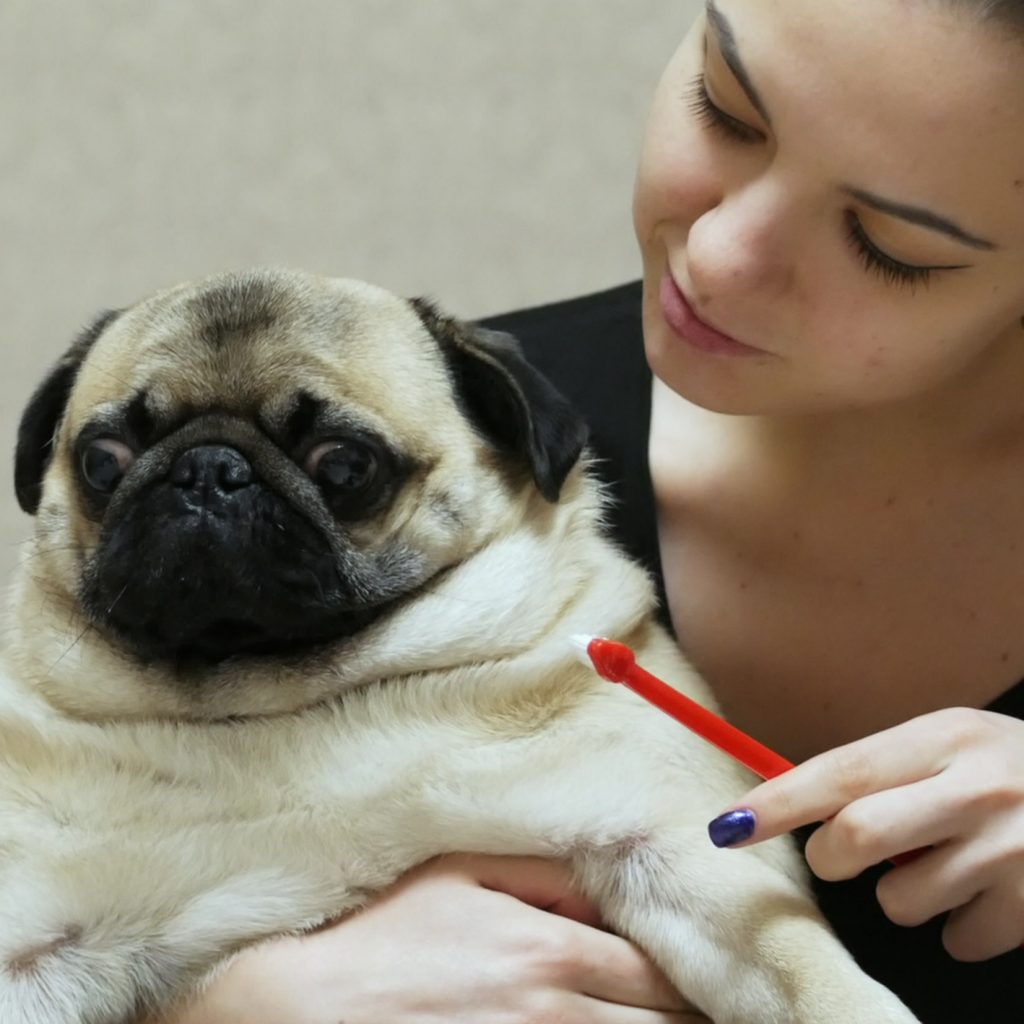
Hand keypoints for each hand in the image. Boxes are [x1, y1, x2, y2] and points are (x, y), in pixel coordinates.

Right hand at [166, 853, 705, 1022]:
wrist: (310, 1009)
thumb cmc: (384, 937)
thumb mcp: (459, 874)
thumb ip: (544, 873)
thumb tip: (602, 896)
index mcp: (547, 949)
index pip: (656, 976)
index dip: (684, 983)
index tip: (696, 983)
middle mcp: (552, 1012)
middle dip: (683, 1019)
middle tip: (697, 1009)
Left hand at [707, 708, 1023, 960]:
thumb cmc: (1004, 768)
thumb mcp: (949, 744)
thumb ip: (881, 771)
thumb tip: (790, 805)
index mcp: (942, 737)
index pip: (840, 772)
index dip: (778, 803)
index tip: (728, 828)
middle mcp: (976, 787)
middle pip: (856, 837)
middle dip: (833, 856)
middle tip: (845, 854)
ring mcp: (1010, 850)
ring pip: (900, 900)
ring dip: (902, 895)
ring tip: (943, 865)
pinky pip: (956, 940)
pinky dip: (958, 925)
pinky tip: (985, 893)